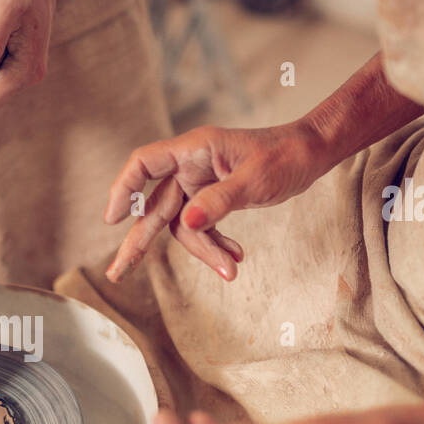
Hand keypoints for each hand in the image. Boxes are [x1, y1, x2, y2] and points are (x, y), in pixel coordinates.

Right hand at [103, 121, 330, 282]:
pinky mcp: (212, 199)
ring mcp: (199, 184)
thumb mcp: (256, 179)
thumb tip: (188, 222)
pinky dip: (216, 245)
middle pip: (154, 206)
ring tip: (229, 269)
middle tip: (118, 273)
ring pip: (183, 225)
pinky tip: (234, 258)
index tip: (112, 219)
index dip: (124, 189)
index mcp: (194, 149)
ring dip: (203, 250)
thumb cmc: (286, 155)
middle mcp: (190, 166)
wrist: (311, 153)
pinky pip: (202, 227)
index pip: (144, 163)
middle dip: (139, 241)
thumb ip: (220, 200)